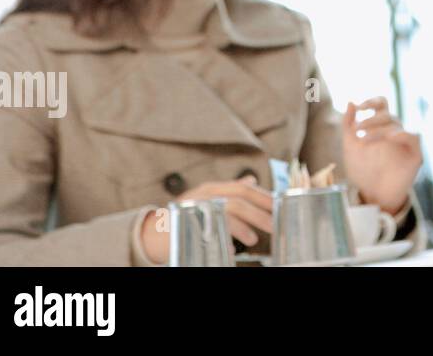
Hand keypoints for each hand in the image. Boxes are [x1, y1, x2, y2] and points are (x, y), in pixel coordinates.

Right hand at [138, 174, 273, 263]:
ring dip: (244, 226)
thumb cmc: (186, 217)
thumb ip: (230, 191)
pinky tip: (232, 251)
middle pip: (239, 199)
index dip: (264, 197)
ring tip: (255, 239)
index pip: (244, 189)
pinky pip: (210, 231)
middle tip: (275, 224)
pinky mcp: (187, 224)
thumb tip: (251, 181)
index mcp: (212, 188)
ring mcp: (196, 208)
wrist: (152, 232)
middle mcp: (204, 194)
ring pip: (227, 212)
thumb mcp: (208, 200)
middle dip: (260, 211)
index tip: (280, 207)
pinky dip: (223, 241)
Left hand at [342, 96, 422, 211]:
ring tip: (365, 139)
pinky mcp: (415, 154)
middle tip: (357, 130)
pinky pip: (414, 137)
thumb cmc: (363, 170)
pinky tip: (391, 138)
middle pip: (387, 115)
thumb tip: (350, 101)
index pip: (382, 105)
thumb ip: (348, 124)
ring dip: (381, 129)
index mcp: (381, 126)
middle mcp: (395, 131)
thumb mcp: (350, 147)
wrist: (372, 195)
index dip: (372, 102)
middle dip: (371, 121)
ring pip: (397, 125)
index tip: (359, 108)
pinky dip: (403, 134)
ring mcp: (405, 142)